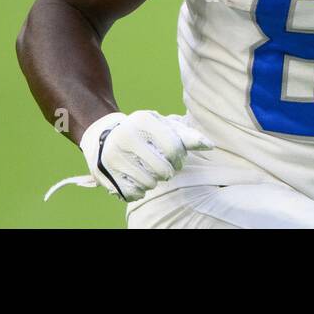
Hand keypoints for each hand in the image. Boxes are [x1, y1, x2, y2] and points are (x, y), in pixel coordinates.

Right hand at [78, 110, 213, 200]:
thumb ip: (187, 136)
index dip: (180, 158)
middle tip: (164, 168)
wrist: (103, 135)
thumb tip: (210, 145)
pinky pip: (132, 193)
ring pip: (148, 183)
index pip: (174, 148)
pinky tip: (138, 180)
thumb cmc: (143, 132)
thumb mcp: (163, 127)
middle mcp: (126, 136)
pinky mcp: (105, 173)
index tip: (177, 159)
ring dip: (154, 182)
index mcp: (143, 120)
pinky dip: (140, 191)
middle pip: (162, 169)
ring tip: (150, 172)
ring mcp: (113, 155)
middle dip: (168, 172)